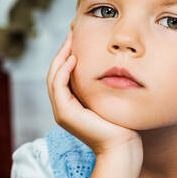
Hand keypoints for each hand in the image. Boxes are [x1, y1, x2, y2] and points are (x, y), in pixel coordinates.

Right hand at [47, 30, 142, 161]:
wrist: (122, 147)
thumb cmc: (123, 126)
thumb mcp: (111, 99)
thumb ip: (105, 86)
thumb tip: (114, 66)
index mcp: (73, 104)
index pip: (64, 74)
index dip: (68, 53)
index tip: (77, 36)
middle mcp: (63, 108)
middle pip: (55, 72)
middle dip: (63, 50)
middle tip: (72, 30)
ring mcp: (62, 112)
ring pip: (53, 77)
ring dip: (61, 56)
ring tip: (71, 39)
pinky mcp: (65, 114)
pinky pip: (58, 86)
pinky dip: (63, 70)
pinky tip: (73, 58)